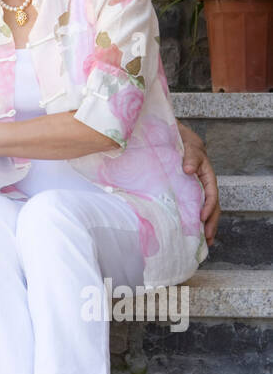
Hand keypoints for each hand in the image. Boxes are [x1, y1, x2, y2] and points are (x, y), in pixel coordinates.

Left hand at [176, 120, 219, 245]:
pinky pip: (189, 206)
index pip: (211, 191)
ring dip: (204, 225)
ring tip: (204, 242)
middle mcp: (200, 180)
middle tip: (207, 238)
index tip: (202, 218)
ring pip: (202, 207)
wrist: (162, 131)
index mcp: (205, 170)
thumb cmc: (176, 135)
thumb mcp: (186, 141)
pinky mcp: (180, 190)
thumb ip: (190, 154)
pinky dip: (190, 219)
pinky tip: (189, 231)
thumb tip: (188, 170)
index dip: (209, 205)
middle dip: (210, 222)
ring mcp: (191, 186)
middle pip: (210, 204)